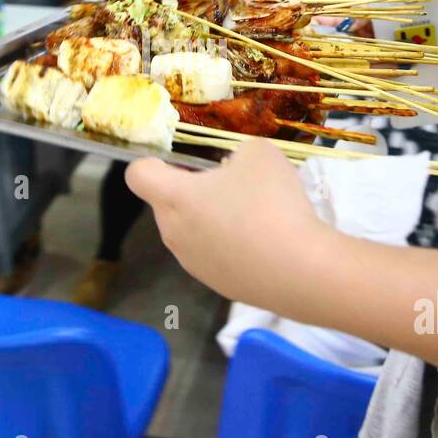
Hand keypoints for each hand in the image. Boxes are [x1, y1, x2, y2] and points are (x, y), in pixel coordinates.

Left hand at [126, 138, 323, 304]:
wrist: (300, 270)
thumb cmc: (271, 203)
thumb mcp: (259, 153)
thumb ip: (237, 153)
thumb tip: (233, 171)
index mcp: (174, 198)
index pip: (137, 175)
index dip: (154, 162)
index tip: (185, 162)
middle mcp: (173, 232)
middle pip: (167, 203)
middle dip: (193, 190)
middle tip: (234, 186)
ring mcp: (192, 263)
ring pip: (190, 230)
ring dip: (211, 219)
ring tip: (255, 217)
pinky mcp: (216, 284)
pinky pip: (213, 254)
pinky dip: (229, 246)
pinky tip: (263, 244)